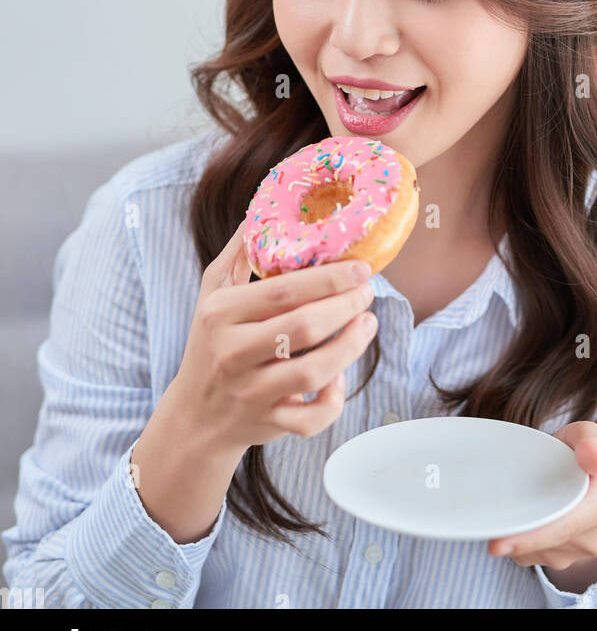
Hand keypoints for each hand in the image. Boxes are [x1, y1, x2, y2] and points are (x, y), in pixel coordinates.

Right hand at [170, 219, 378, 455]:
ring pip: (312, 372)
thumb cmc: (210, 344)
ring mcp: (250, 391)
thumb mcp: (212, 293)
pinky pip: (310, 419)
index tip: (361, 268)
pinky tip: (339, 379)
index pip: (282, 291)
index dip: (329, 278)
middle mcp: (233, 353)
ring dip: (351, 347)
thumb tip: (263, 208)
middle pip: (303, 327)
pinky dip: (333, 402)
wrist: (194, 417)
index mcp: (221, 314)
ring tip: (367, 324)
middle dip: (346, 306)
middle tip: (367, 293)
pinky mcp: (267, 422)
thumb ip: (238, 252)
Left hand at [488, 421, 596, 570]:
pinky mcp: (564, 559)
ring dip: (519, 536)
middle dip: (518, 543)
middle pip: (549, 542)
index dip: (535, 537)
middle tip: (489, 544)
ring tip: (513, 507)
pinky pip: (533, 556)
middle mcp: (596, 535)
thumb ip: (590, 440)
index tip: (500, 544)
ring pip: (538, 551)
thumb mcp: (587, 434)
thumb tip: (591, 456)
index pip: (567, 526)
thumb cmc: (583, 449)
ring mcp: (580, 552)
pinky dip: (521, 541)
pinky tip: (519, 519)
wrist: (589, 475)